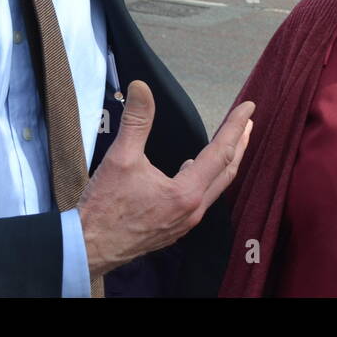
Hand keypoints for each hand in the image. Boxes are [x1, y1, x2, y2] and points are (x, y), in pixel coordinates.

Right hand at [78, 80, 254, 278]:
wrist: (88, 248)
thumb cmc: (104, 207)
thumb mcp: (121, 158)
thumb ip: (136, 121)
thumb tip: (141, 87)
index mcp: (186, 192)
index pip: (220, 152)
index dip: (235, 127)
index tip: (249, 108)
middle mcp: (193, 210)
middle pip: (226, 171)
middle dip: (239, 144)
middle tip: (248, 123)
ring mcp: (185, 222)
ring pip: (215, 187)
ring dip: (225, 163)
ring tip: (230, 143)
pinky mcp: (174, 228)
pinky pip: (201, 199)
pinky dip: (208, 179)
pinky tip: (196, 170)